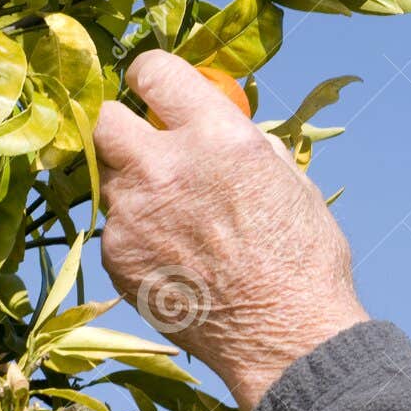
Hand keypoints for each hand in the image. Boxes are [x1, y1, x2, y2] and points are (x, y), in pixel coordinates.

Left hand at [94, 50, 367, 410]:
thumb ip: (250, 147)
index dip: (155, 80)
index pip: (153, 71)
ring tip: (174, 223)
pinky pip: (113, 230)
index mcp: (218, 136)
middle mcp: (165, 166)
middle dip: (123, 128)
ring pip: (107, 178)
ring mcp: (133, 213)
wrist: (288, 340)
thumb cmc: (307, 264)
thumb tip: (230, 130)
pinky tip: (174, 262)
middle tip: (149, 154)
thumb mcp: (294, 185)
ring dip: (132, 189)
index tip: (159, 97)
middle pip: (104, 118)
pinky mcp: (117, 256)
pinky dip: (137, 239)